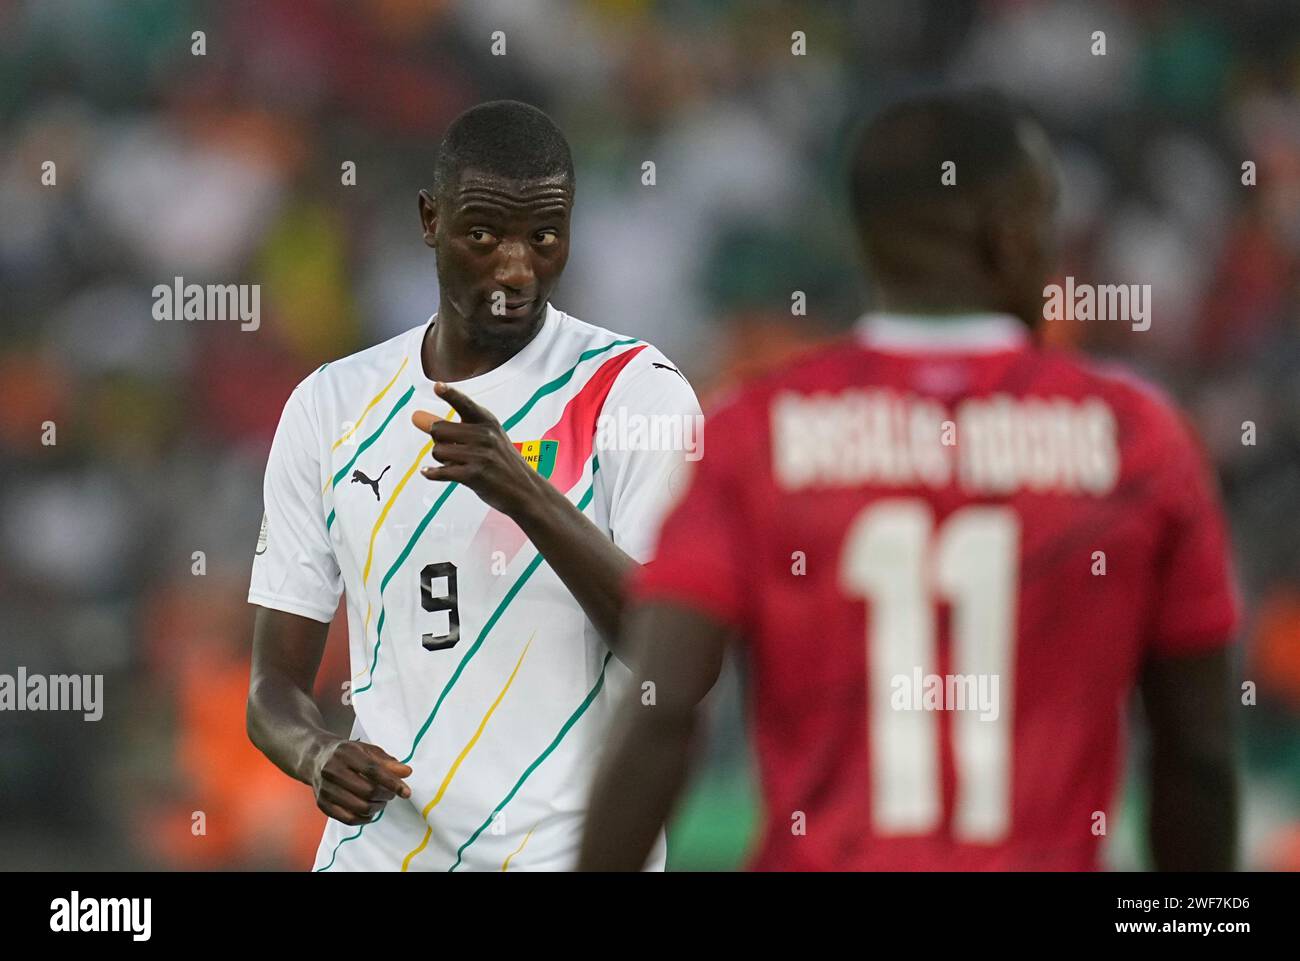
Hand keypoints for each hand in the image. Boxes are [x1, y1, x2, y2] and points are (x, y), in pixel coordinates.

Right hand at [310, 738, 412, 826]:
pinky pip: (348, 819)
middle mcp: (332, 770)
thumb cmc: (347, 754)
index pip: (373, 770)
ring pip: (359, 807)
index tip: (407, 792)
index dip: (392, 782)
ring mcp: (325, 788)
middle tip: (391, 794)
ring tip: (381, 801)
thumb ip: (387, 761)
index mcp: (346, 753)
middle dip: (386, 795)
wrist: (315, 758)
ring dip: (377, 807)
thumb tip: (407, 773)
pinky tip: (370, 811)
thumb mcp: (367, 750)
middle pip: (367, 791)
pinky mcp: (322, 804)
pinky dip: (364, 818)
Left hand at [412, 382, 541, 515]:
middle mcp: (485, 435)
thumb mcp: (487, 438)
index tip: (437, 386)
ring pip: (438, 451)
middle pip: (439, 429)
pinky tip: (428, 472)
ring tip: (455, 464)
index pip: (465, 404)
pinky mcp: (475, 475)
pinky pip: (442, 471)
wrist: (524, 490)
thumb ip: (454, 428)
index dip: (450, 394)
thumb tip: (418, 418)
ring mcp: (480, 455)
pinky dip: (432, 473)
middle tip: (450, 449)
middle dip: (438, 441)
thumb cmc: (501, 462)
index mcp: (488, 422)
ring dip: (440, 460)